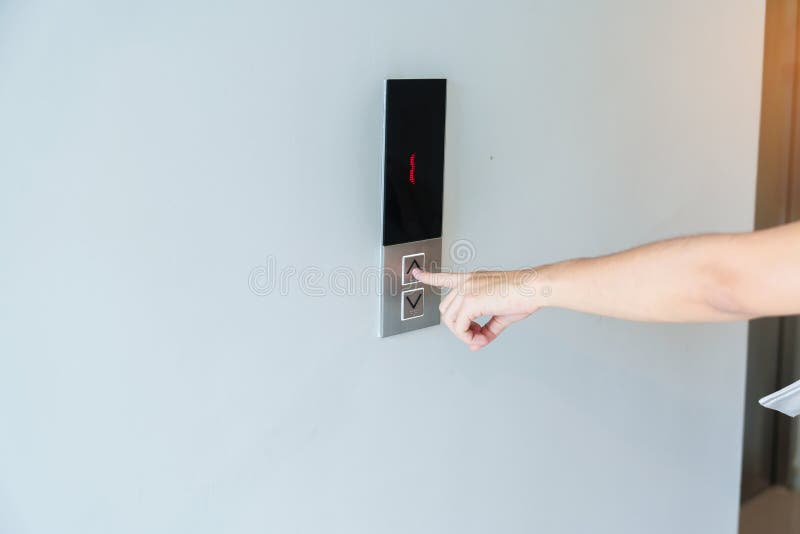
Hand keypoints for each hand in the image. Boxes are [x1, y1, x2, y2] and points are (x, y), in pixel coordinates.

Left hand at [411, 268, 540, 350]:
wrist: (534, 288)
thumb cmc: (524, 296)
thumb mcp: (502, 315)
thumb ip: (485, 330)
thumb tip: (474, 344)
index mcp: (472, 280)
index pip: (444, 277)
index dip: (429, 276)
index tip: (417, 273)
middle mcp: (466, 282)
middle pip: (446, 310)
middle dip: (458, 327)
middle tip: (477, 334)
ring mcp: (467, 290)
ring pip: (449, 319)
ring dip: (462, 333)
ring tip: (480, 336)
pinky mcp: (470, 301)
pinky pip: (459, 326)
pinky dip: (467, 335)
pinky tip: (480, 336)